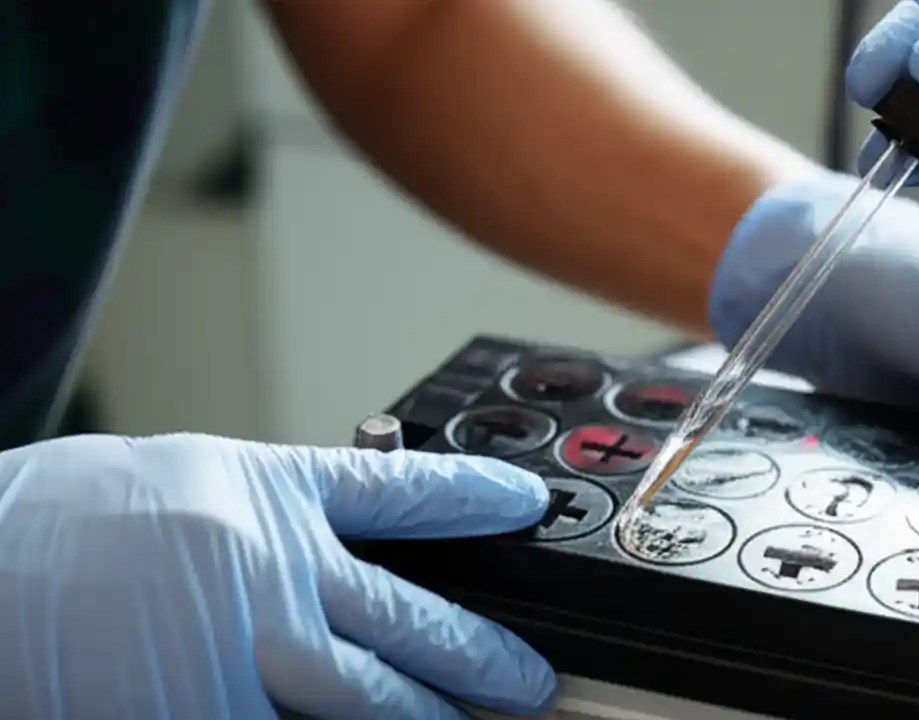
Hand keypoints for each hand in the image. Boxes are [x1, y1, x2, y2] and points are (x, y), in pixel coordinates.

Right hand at [0, 433, 556, 718]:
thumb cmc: (66, 520)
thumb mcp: (189, 482)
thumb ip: (271, 515)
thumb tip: (333, 554)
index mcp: (271, 495)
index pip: (405, 490)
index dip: (478, 499)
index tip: (526, 508)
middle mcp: (276, 569)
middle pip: (414, 619)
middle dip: (482, 656)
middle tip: (528, 679)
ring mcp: (246, 650)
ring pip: (371, 699)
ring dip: (425, 719)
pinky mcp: (204, 712)